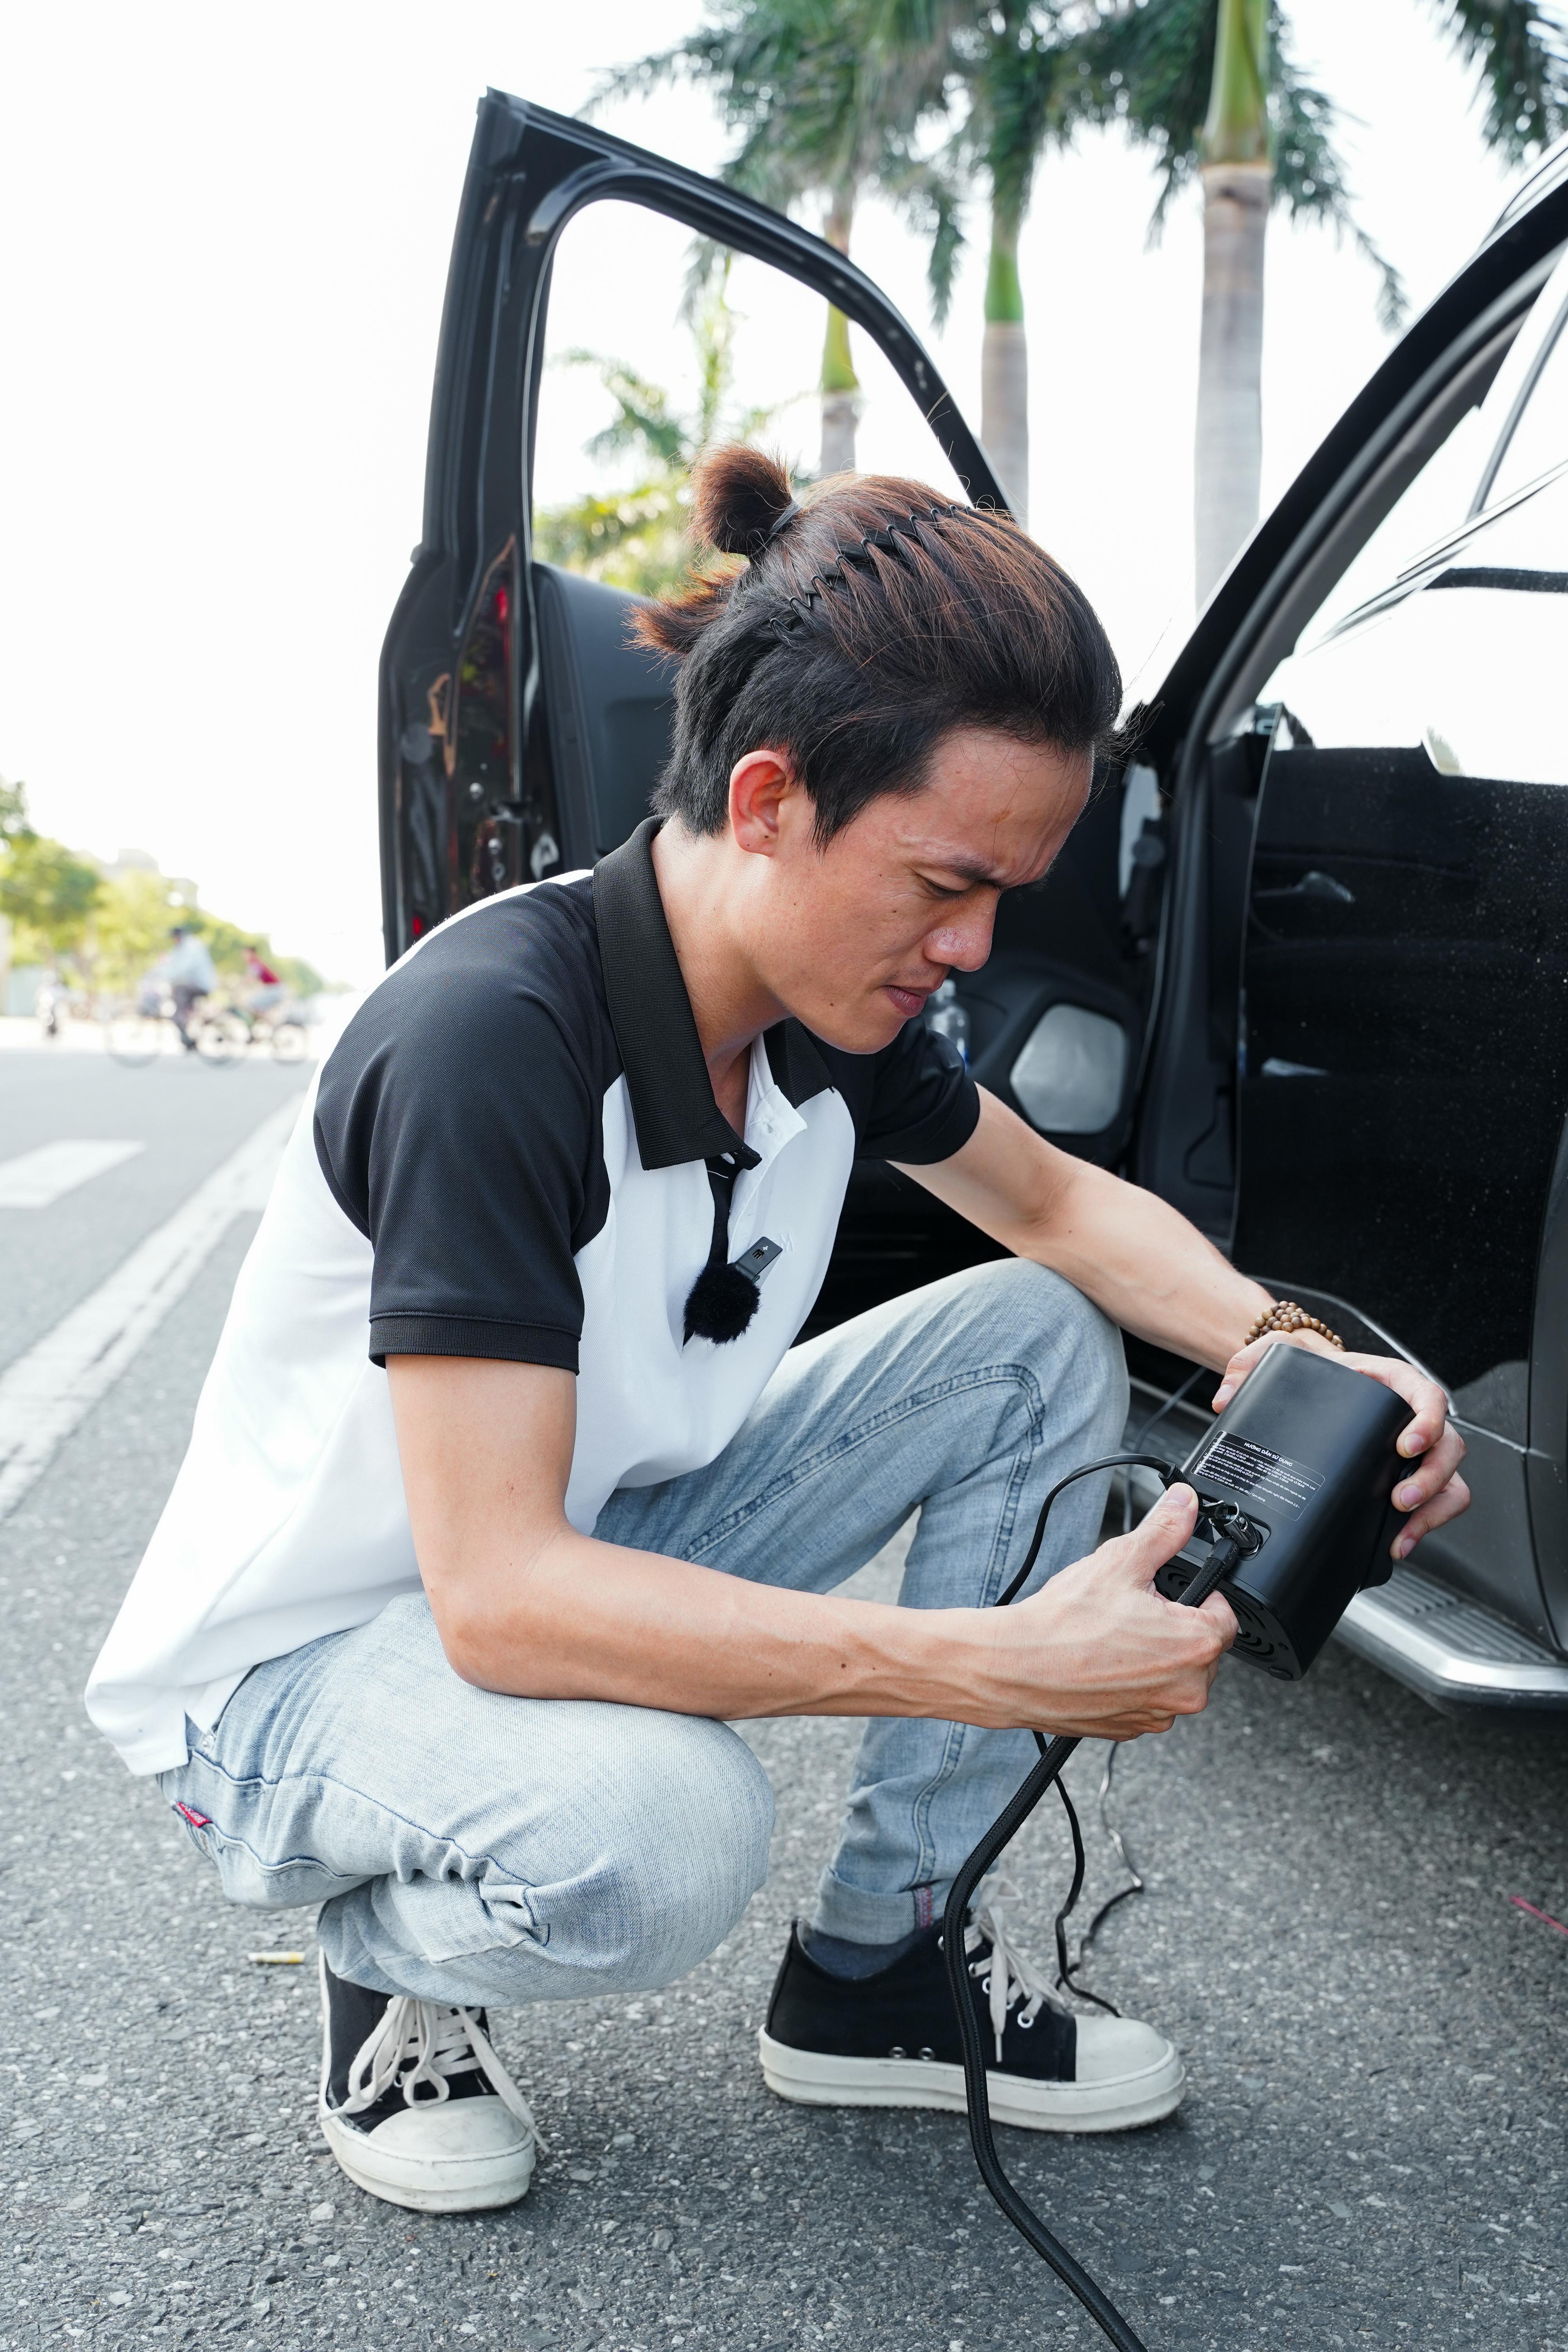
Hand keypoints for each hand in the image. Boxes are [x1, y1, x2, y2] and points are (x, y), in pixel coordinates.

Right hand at [979, 1484, 1235, 1738]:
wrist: (1012, 1669)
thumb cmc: (1063, 1624)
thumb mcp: (1120, 1561)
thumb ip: (1163, 1531)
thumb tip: (1184, 1505)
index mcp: (1196, 1646)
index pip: (1226, 1616)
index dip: (1200, 1596)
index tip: (1171, 1591)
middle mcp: (1185, 1690)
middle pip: (1199, 1648)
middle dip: (1173, 1626)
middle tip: (1132, 1610)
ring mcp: (1157, 1714)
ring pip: (1170, 1675)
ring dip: (1151, 1656)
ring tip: (1109, 1635)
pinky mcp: (1130, 1728)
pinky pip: (1144, 1698)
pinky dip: (1129, 1681)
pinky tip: (1099, 1661)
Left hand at [1210, 1329, 1468, 1559]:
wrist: (1309, 1393)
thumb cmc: (1310, 1375)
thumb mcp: (1282, 1356)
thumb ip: (1252, 1362)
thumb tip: (1227, 1394)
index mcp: (1393, 1383)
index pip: (1429, 1397)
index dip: (1428, 1422)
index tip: (1406, 1444)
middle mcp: (1411, 1418)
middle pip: (1448, 1448)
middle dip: (1430, 1478)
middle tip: (1399, 1500)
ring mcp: (1415, 1453)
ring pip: (1449, 1482)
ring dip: (1432, 1509)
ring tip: (1401, 1528)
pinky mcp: (1407, 1481)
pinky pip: (1432, 1506)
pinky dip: (1421, 1527)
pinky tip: (1397, 1542)